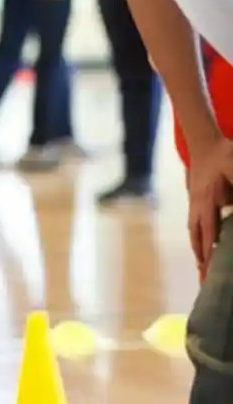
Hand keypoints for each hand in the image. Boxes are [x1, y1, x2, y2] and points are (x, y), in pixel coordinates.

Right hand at [186, 139, 232, 275]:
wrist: (203, 140)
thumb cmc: (223, 152)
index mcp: (207, 199)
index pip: (208, 230)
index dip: (208, 251)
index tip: (208, 269)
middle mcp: (197, 203)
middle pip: (196, 234)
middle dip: (200, 256)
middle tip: (203, 277)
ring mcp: (194, 200)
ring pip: (194, 229)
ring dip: (197, 247)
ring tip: (201, 265)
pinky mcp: (196, 197)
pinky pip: (196, 222)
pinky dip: (198, 236)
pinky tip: (203, 240)